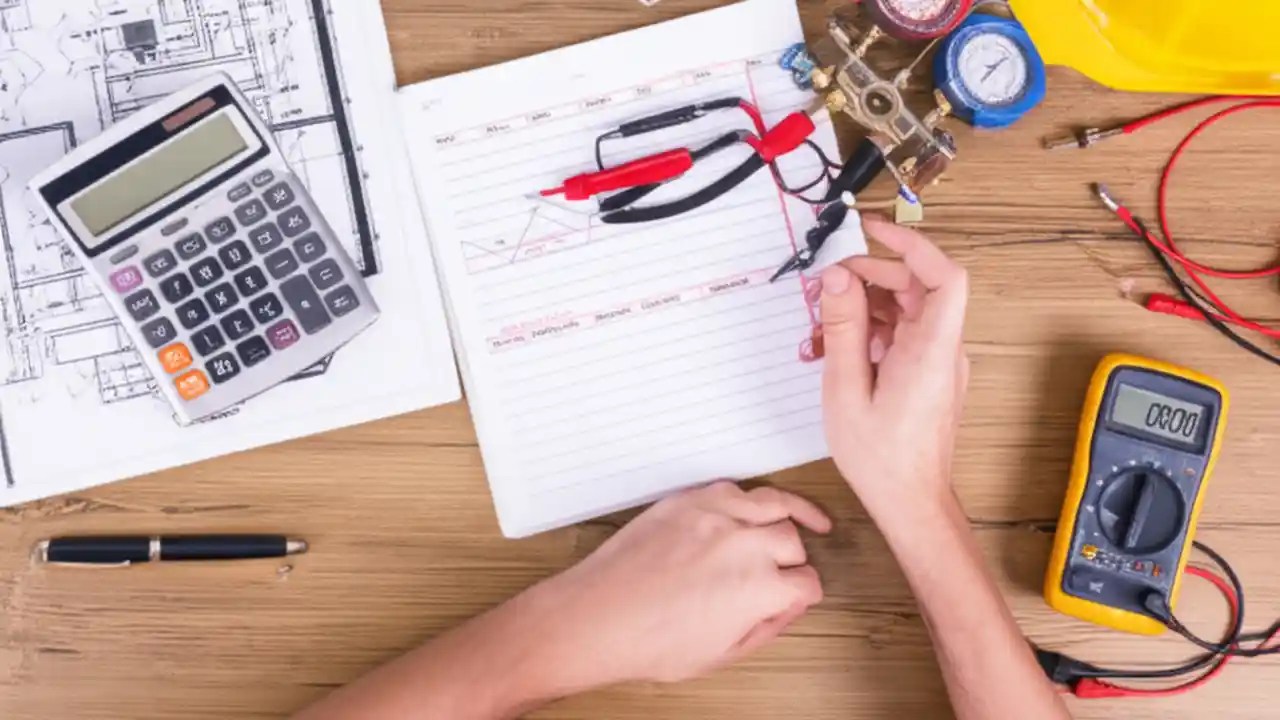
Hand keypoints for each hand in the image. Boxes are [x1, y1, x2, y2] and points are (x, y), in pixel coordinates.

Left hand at [526, 482, 829, 688]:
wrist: (598, 617)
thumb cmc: (649, 642)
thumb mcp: (720, 655)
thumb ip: (764, 627)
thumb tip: (787, 608)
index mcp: (758, 588)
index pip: (808, 583)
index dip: (806, 595)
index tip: (800, 595)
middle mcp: (744, 545)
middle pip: (793, 540)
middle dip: (795, 559)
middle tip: (788, 570)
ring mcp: (716, 516)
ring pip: (774, 503)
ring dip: (794, 512)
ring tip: (811, 519)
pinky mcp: (688, 501)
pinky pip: (734, 488)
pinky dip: (751, 497)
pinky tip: (755, 506)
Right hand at [819, 216, 969, 523]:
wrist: (910, 502)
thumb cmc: (883, 459)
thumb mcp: (847, 390)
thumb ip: (843, 328)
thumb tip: (839, 278)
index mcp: (931, 350)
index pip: (943, 275)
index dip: (912, 245)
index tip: (874, 232)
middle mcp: (942, 351)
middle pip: (914, 288)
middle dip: (867, 279)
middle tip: (825, 289)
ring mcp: (937, 363)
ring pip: (902, 311)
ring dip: (860, 310)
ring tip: (819, 331)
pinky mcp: (926, 375)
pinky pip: (900, 336)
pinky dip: (867, 334)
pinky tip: (834, 352)